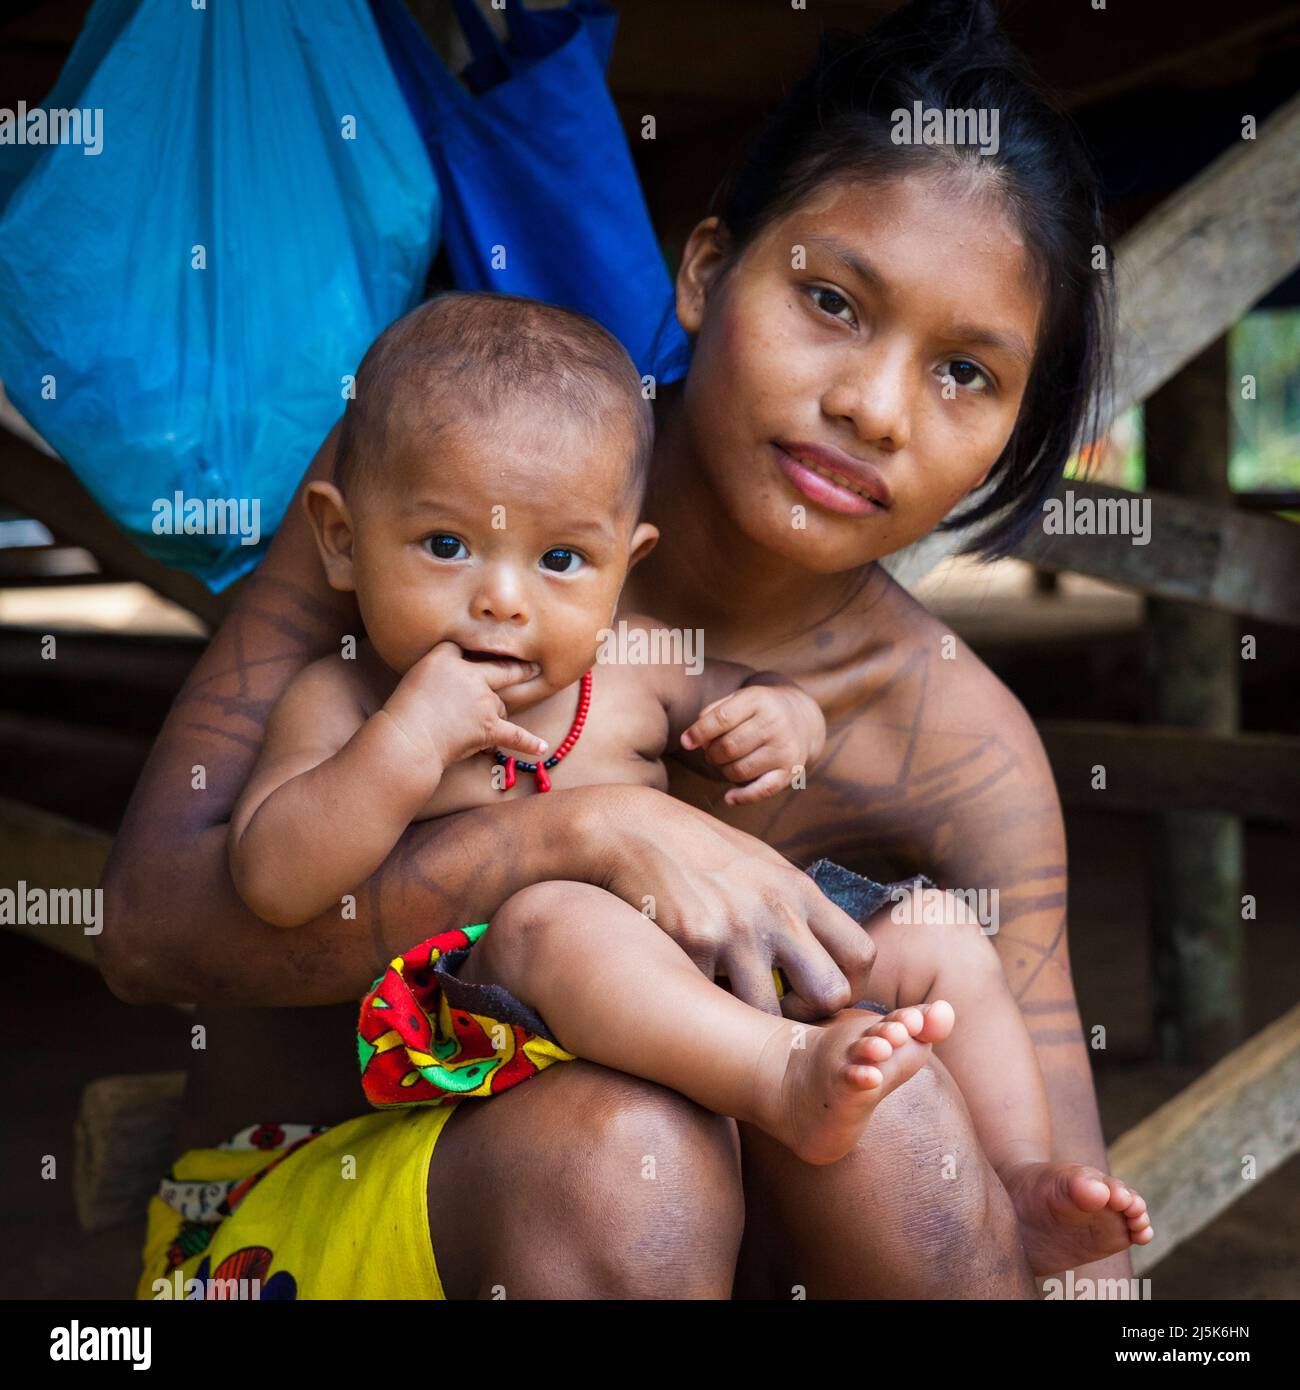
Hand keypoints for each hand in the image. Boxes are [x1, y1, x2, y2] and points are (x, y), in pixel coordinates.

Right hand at [382, 641, 547, 771]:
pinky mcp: (490, 727)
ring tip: (479, 725)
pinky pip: (515, 735)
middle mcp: (471, 675)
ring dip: (495, 713)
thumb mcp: (414, 676)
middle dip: (517, 669)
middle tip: (532, 667)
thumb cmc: (404, 709)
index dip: (469, 654)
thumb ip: (437, 668)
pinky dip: (528, 743)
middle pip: (500, 670)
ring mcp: (484, 702)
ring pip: (500, 705)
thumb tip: (453, 672)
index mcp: (448, 659)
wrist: (409, 737)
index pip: (463, 650)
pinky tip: (541, 747)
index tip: (483, 652)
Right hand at [591, 785, 873, 1017]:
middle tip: (776, 1013)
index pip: (862, 956)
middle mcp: (777, 909)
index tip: (814, 996)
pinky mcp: (693, 941)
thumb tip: (824, 955)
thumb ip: (794, 907)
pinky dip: (701, 1002)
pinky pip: (711, 999)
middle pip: (831, 994)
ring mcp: (736, 928)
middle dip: (808, 1016)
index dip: (848, 989)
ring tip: (728, 1009)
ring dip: (750, 1022)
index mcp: (799, 890)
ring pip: (769, 1015)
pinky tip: (686, 985)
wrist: (631, 828)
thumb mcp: (760, 865)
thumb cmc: (698, 851)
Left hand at [680, 683, 826, 804]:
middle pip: (728, 747)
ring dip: (723, 770)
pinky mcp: (791, 772)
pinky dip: (741, 798)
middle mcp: (775, 724)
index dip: (699, 733)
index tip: (686, 742)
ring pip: (739, 771)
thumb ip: (712, 714)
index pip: (722, 719)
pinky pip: (761, 791)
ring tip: (724, 762)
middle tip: (711, 752)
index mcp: (759, 700)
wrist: (802, 718)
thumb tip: (691, 741)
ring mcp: (784, 749)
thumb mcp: (738, 699)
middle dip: (711, 754)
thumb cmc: (758, 710)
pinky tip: (729, 798)